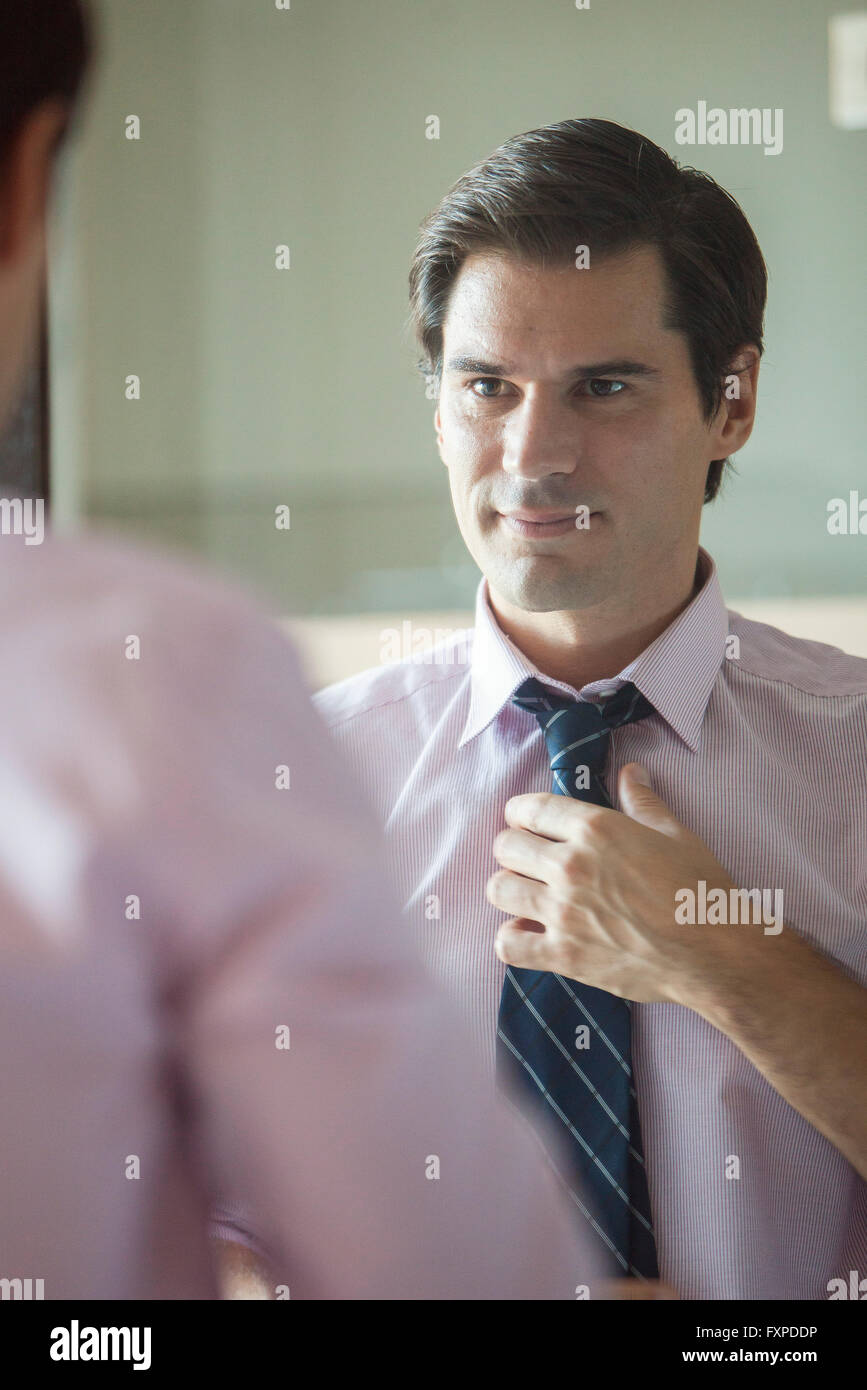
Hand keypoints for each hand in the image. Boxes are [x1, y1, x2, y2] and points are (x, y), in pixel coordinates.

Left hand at [487, 763, 757, 1006]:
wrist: (716, 952)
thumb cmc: (698, 890)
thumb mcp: (674, 834)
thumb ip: (642, 801)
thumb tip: (631, 771)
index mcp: (595, 828)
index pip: (530, 808)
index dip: (520, 813)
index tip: (524, 821)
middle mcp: (570, 865)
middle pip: (506, 846)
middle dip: (513, 848)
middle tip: (528, 859)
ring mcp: (562, 912)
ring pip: (499, 889)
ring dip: (509, 888)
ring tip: (527, 893)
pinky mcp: (563, 954)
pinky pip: (508, 943)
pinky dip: (512, 938)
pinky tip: (529, 932)